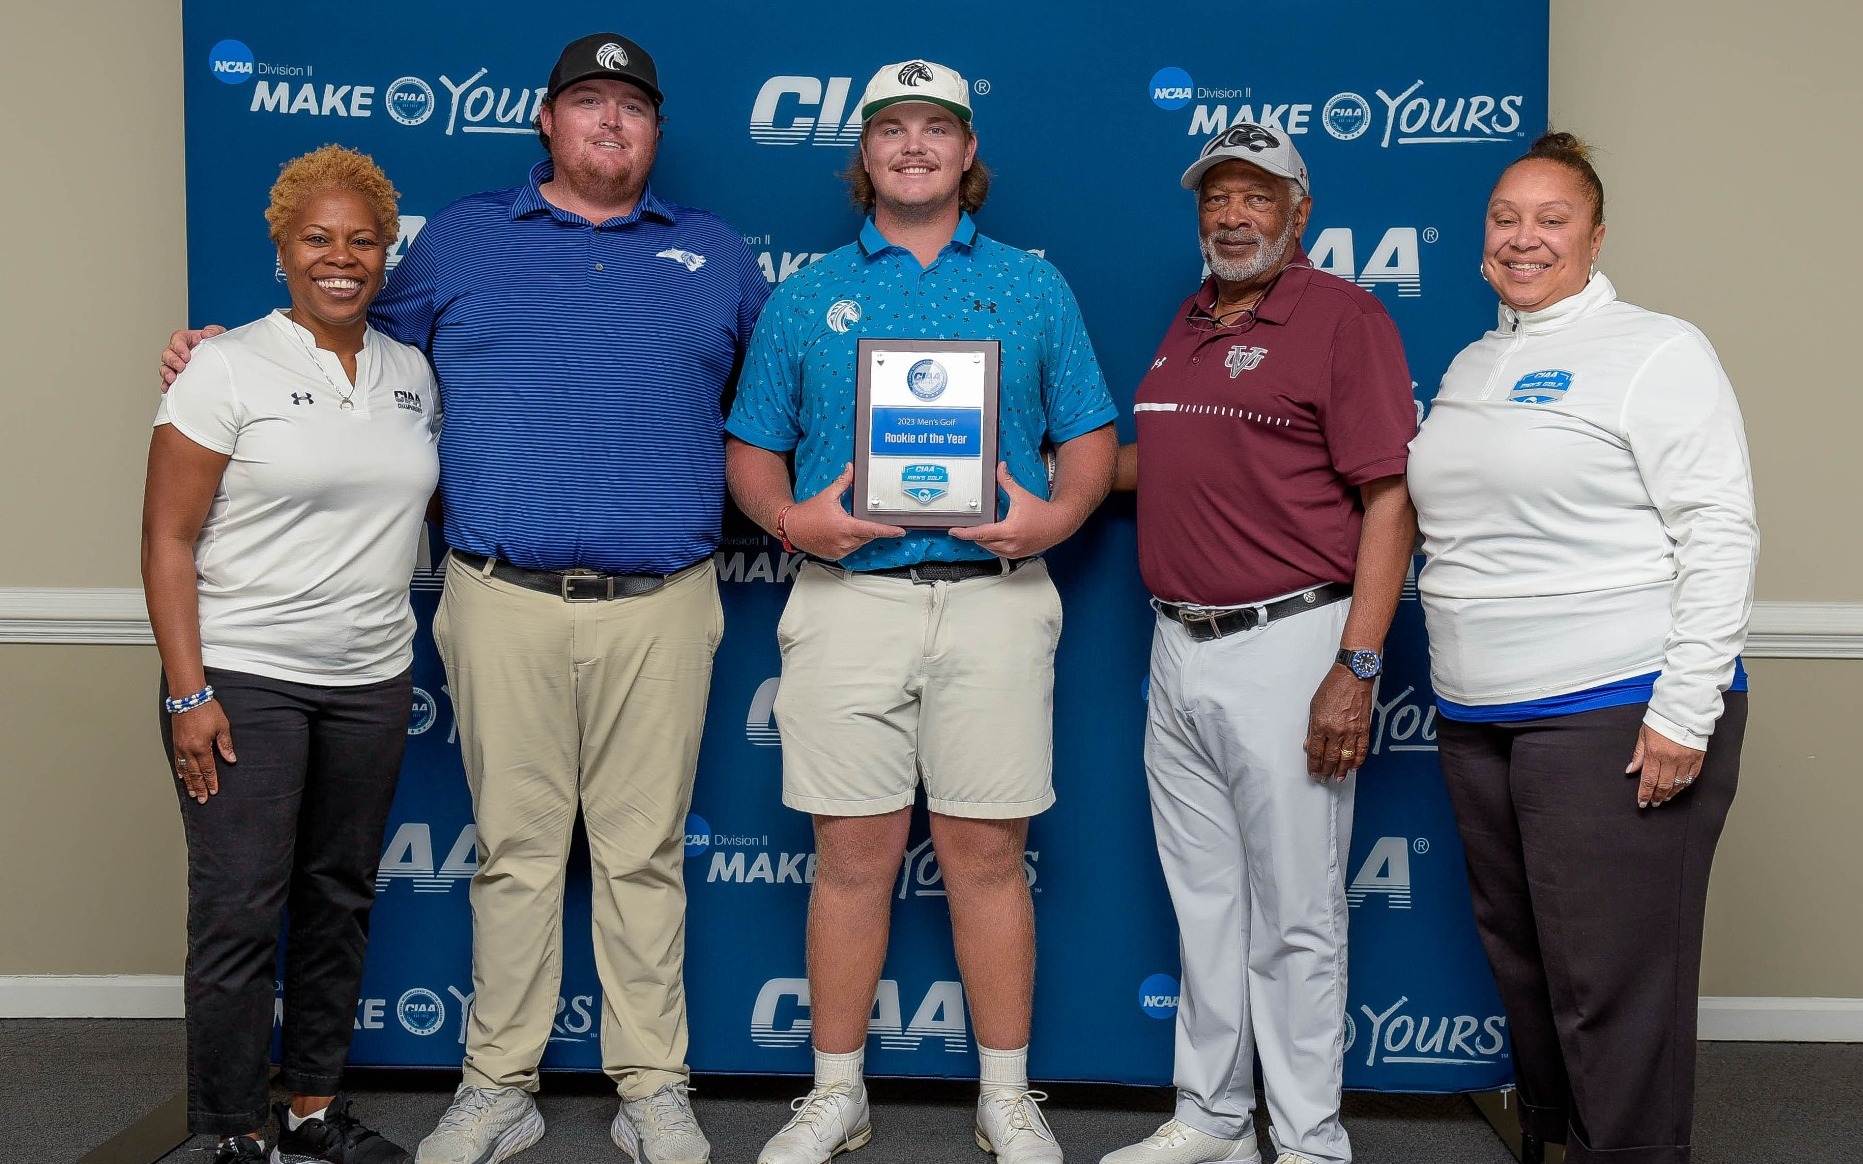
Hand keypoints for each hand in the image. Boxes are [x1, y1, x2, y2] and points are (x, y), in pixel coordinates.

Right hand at [160, 325, 223, 388]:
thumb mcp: (220, 335)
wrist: (222, 359)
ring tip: (172, 378)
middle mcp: (179, 351)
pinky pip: (168, 379)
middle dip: (173, 361)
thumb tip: (207, 333)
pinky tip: (167, 388)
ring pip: (165, 366)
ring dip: (167, 372)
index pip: (177, 339)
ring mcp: (177, 363)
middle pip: (168, 353)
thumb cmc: (217, 345)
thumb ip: (215, 331)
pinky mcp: (178, 375)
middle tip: (181, 367)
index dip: (179, 347)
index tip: (186, 356)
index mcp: (187, 339)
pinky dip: (166, 384)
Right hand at [171, 701, 236, 803]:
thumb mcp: (222, 726)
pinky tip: (182, 777)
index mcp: (201, 747)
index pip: (208, 770)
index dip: (212, 782)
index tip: (214, 792)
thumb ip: (226, 745)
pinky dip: (180, 770)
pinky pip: (177, 761)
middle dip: (200, 787)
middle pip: (195, 774)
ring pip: (184, 770)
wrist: (188, 697)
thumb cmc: (207, 710)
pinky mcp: (175, 742)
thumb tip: (231, 759)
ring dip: (189, 783)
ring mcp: (180, 746)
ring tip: (193, 793)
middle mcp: (188, 750)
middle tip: (202, 800)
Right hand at [785, 464, 905, 559]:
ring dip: (860, 534)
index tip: (901, 531)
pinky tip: (842, 532)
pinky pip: (851, 548)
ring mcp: (840, 550)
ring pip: (860, 543)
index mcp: (845, 527)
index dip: (889, 531)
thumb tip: (851, 469)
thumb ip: (843, 482)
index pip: (873, 530)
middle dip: (870, 527)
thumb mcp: (828, 495)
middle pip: (868, 536)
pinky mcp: (836, 555)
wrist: (791, 528)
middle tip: (866, 518)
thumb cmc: (808, 514)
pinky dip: (851, 541)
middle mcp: (844, 541)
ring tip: (847, 523)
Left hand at [948, 463, 1081, 557]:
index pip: (980, 534)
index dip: (964, 533)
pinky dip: (992, 545)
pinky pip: (998, 552)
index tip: (953, 531)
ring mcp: (1013, 552)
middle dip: (972, 535)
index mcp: (1008, 530)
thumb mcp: (1021, 495)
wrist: (1059, 524)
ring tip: (977, 531)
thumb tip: (1000, 468)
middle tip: (963, 527)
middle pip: (982, 542)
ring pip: (989, 548)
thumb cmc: (1042, 512)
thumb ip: (1007, 482)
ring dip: (982, 540)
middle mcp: (1009, 544)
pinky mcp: (1017, 555)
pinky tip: (991, 537)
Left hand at [1305, 665, 1372, 782]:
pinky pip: (1361, 750)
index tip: (1313, 773)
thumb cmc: (1333, 687)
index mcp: (1321, 725)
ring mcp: (1351, 731)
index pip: (1316, 752)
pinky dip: (1358, 761)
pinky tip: (1353, 767)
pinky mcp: (1364, 728)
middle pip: (1330, 758)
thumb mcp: (1314, 706)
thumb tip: (1310, 744)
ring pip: (1346, 758)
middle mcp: (1336, 730)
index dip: (1314, 766)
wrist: (1353, 676)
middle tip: (1323, 779)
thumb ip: (1312, 728)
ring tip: (1338, 778)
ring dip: (1341, 770)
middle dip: (1326, 771)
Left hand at [1626, 725, 1704, 807]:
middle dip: (1657, 797)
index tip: (1642, 802)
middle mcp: (1671, 759)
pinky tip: (1679, 788)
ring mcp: (1686, 760)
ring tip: (1664, 797)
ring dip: (1670, 793)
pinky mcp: (1697, 758)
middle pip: (1663, 786)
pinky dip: (1684, 785)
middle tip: (1654, 802)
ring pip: (1678, 784)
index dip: (1645, 794)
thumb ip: (1638, 754)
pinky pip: (1691, 777)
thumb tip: (1631, 770)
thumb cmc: (1662, 720)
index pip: (1648, 781)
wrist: (1684, 710)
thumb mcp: (1644, 735)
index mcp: (1655, 753)